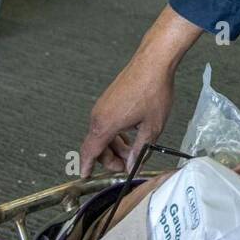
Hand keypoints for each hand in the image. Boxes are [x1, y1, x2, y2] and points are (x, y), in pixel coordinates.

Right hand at [80, 6, 202, 174]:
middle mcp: (99, 115)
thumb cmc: (153, 90)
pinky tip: (132, 134)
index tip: (85, 176)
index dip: (86, 166)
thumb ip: (140, 150)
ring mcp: (103, 105)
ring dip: (115, 146)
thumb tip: (132, 164)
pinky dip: (116, 133)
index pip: (89, 152)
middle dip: (110, 159)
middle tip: (127, 165)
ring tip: (134, 151)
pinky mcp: (109, 99)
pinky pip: (107, 122)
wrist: (153, 63)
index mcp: (105, 124)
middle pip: (97, 145)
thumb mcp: (152, 127)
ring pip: (103, 134)